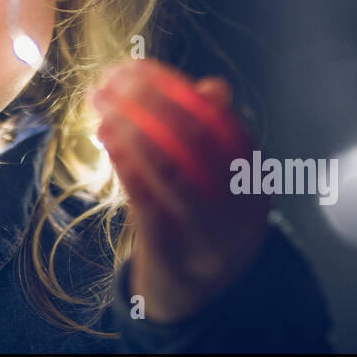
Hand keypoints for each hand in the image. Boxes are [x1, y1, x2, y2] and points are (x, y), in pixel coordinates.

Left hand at [88, 57, 269, 322]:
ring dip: (130, 126)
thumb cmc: (203, 215)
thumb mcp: (219, 175)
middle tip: (113, 78)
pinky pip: (147, 200)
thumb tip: (212, 85)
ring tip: (101, 101)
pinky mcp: (172, 251)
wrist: (194, 289)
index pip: (219, 121)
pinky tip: (105, 136)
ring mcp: (207, 231)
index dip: (176, 88)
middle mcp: (239, 204)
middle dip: (150, 101)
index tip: (139, 67)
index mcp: (254, 178)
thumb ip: (213, 131)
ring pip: (170, 168)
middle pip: (196, 139)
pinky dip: (125, 162)